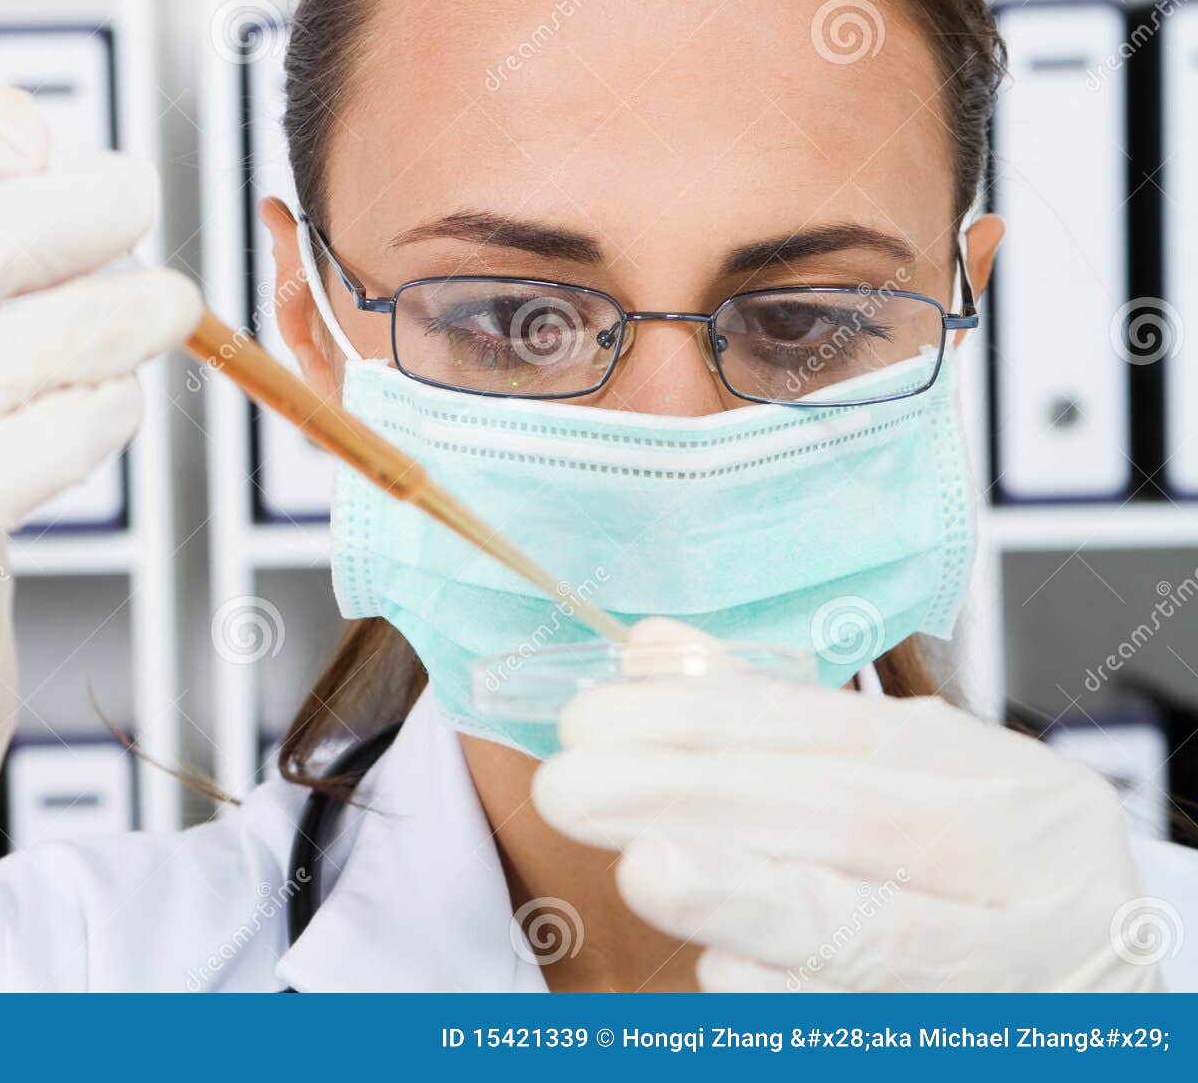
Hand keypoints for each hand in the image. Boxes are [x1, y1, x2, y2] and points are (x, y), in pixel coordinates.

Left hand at [534, 652, 1162, 990]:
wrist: (1110, 980)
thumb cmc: (986, 872)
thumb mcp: (913, 777)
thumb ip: (779, 720)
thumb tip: (655, 650)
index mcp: (982, 769)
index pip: (827, 728)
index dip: (702, 719)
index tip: (590, 718)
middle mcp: (1011, 854)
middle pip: (843, 818)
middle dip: (695, 798)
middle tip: (575, 787)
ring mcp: (1013, 957)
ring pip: (872, 925)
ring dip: (745, 896)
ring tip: (644, 870)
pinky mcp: (990, 1035)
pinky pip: (881, 1016)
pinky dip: (796, 999)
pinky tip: (720, 975)